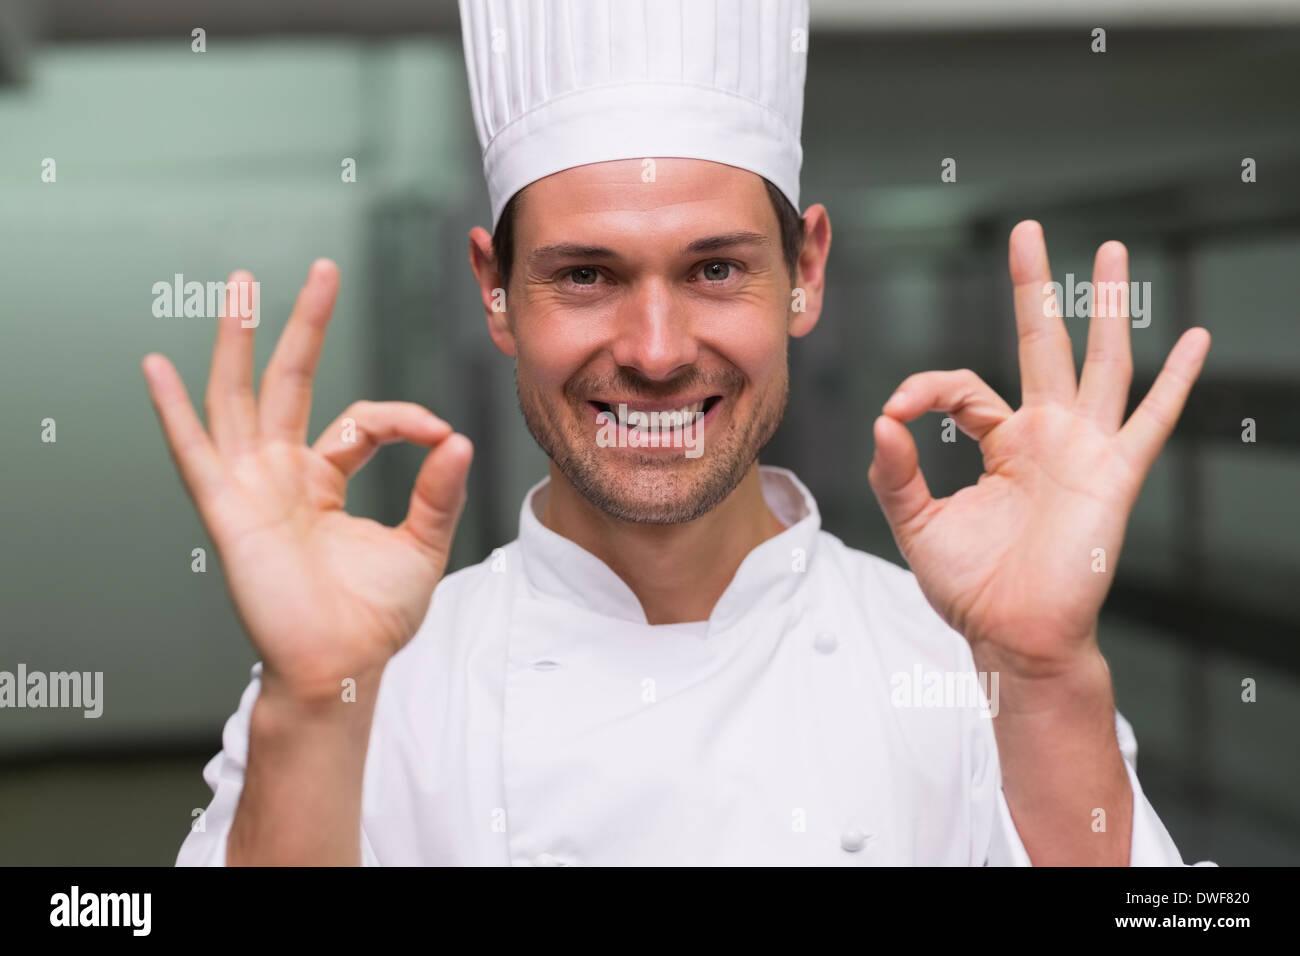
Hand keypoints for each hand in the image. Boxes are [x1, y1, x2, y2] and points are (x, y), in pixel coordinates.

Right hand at [141, 260, 472, 702]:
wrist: (343, 667)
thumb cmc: (374, 617)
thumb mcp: (420, 545)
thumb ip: (436, 492)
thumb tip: (459, 440)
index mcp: (324, 480)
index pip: (362, 421)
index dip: (403, 418)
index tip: (439, 433)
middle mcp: (283, 475)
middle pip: (290, 383)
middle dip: (303, 325)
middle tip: (321, 271)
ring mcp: (253, 488)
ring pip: (240, 398)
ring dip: (241, 341)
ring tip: (240, 286)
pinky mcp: (230, 510)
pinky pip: (195, 453)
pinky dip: (174, 410)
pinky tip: (157, 367)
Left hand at [868, 221, 1209, 677]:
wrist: (1013, 636)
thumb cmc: (972, 588)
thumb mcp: (918, 525)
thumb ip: (896, 473)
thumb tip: (882, 419)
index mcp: (1001, 444)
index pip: (963, 388)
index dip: (926, 389)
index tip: (895, 411)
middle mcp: (1045, 436)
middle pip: (1042, 343)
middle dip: (1035, 288)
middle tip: (1027, 231)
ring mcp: (1083, 450)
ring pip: (1100, 362)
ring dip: (1107, 307)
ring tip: (1112, 252)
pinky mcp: (1114, 474)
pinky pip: (1151, 420)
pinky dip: (1176, 381)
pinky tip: (1195, 338)